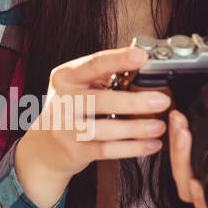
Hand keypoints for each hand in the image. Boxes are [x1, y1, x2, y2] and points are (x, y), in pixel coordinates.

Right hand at [14, 45, 169, 207]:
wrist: (46, 145)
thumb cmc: (71, 109)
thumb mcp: (78, 85)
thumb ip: (103, 76)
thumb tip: (143, 66)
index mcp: (66, 77)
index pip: (94, 64)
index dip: (118, 59)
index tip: (141, 56)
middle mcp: (63, 101)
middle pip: (101, 101)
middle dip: (135, 102)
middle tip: (162, 101)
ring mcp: (66, 128)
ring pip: (105, 129)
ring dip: (136, 128)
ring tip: (159, 126)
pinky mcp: (75, 150)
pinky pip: (107, 150)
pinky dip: (133, 148)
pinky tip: (151, 144)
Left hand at [167, 107, 207, 207]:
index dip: (201, 200)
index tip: (197, 182)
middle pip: (187, 188)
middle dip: (181, 158)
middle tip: (183, 131)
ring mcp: (206, 183)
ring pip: (180, 175)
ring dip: (176, 148)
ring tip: (180, 123)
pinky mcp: (200, 167)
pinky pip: (182, 164)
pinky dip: (178, 147)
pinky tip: (180, 129)